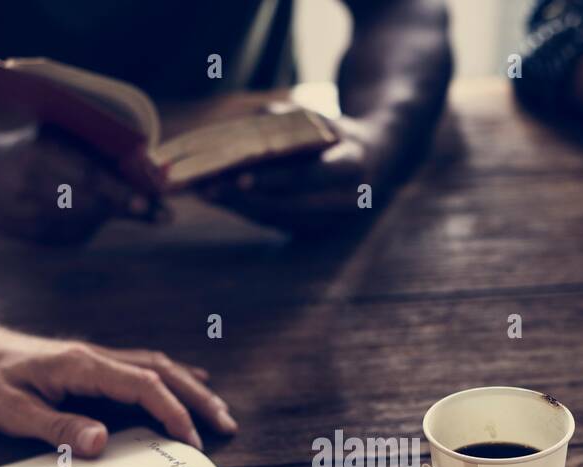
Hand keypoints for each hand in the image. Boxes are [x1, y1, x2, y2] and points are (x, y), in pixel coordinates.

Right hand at [0, 124, 157, 242]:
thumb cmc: (28, 143)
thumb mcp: (54, 131)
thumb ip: (91, 144)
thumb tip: (144, 164)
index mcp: (37, 155)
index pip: (86, 176)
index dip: (118, 191)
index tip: (145, 200)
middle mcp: (29, 187)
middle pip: (89, 204)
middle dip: (127, 209)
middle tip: (161, 214)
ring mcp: (25, 216)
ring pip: (82, 224)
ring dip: (112, 217)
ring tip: (136, 209)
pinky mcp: (26, 236)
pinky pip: (69, 236)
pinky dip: (88, 226)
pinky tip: (92, 214)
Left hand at [0, 324, 235, 454]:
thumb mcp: (10, 411)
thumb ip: (57, 427)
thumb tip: (102, 442)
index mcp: (81, 365)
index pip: (143, 386)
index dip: (173, 413)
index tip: (193, 440)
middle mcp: (94, 356)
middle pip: (162, 372)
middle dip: (197, 399)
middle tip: (227, 425)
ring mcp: (93, 358)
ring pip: (157, 367)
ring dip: (190, 389)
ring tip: (218, 412)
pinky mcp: (87, 364)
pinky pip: (140, 368)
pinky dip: (170, 378)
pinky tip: (186, 383)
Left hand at [200, 112, 392, 234]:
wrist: (376, 159)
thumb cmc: (341, 133)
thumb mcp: (324, 118)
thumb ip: (292, 118)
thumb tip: (255, 119)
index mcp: (353, 166)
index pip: (311, 177)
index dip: (276, 180)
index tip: (241, 178)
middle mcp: (346, 200)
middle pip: (289, 205)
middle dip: (246, 199)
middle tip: (209, 189)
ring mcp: (333, 220)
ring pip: (280, 218)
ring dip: (241, 208)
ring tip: (206, 193)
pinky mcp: (318, 230)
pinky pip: (278, 223)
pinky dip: (249, 211)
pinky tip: (222, 199)